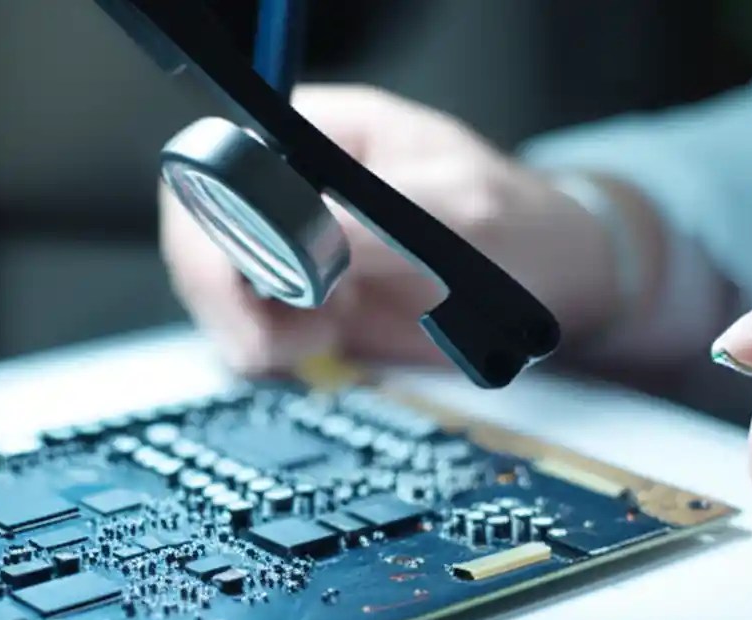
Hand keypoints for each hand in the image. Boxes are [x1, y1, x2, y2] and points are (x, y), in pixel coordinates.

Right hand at [160, 85, 623, 373]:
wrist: (550, 287)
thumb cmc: (520, 227)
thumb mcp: (462, 213)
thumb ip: (379, 221)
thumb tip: (303, 237)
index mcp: (321, 133)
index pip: (227, 159)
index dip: (217, 219)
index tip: (258, 276)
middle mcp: (292, 187)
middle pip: (201, 229)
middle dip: (221, 293)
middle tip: (267, 340)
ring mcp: (290, 247)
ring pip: (215, 289)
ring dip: (248, 330)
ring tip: (316, 341)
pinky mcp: (300, 304)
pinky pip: (249, 329)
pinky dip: (269, 353)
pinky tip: (318, 349)